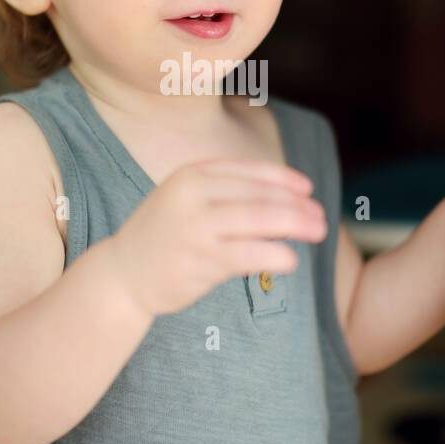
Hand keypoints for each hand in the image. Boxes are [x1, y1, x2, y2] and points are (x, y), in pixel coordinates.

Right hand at [102, 159, 326, 317]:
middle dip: (297, 205)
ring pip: (258, 219)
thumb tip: (286, 196)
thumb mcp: (188, 199)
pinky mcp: (199, 259)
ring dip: (295, 225)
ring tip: (318, 232)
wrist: (122, 272)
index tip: (308, 189)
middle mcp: (193, 194)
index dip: (284, 178)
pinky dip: (275, 254)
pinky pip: (248, 253)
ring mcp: (196, 226)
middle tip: (322, 217)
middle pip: (259, 195)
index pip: (249, 171)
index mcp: (192, 174)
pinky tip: (291, 259)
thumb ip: (226, 193)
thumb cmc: (165, 235)